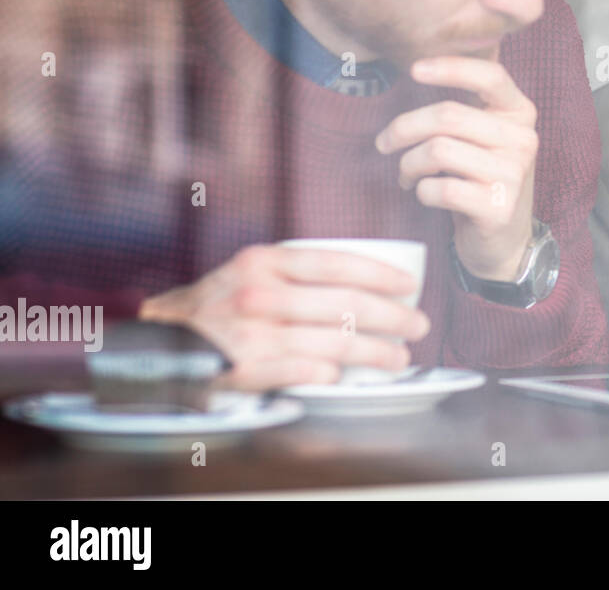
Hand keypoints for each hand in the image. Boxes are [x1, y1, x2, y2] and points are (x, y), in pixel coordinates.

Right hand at [138, 245, 430, 389]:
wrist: (161, 339)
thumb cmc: (221, 302)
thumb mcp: (255, 269)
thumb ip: (300, 270)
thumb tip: (369, 280)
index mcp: (264, 261)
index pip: (337, 263)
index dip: (381, 274)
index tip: (408, 284)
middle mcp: (259, 295)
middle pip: (346, 306)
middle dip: (392, 317)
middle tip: (417, 324)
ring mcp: (252, 335)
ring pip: (334, 345)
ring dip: (376, 353)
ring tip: (398, 356)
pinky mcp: (244, 372)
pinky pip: (302, 374)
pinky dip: (328, 375)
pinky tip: (345, 377)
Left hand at [376, 56, 537, 282]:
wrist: (506, 240)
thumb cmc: (482, 179)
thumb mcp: (485, 138)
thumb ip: (464, 108)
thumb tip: (416, 70)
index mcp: (521, 113)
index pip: (491, 76)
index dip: (451, 68)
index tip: (414, 69)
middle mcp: (523, 140)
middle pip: (448, 115)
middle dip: (403, 128)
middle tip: (384, 143)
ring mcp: (513, 175)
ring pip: (437, 151)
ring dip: (408, 164)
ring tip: (406, 175)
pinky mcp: (497, 208)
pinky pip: (439, 188)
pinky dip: (421, 191)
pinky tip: (425, 195)